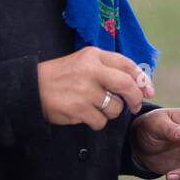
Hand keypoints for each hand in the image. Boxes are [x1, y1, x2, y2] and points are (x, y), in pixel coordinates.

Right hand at [37, 47, 153, 128]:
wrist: (31, 88)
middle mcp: (91, 71)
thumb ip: (108, 69)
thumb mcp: (83, 62)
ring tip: (97, 108)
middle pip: (127, 85)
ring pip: (115, 107)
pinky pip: (100, 122)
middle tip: (134, 106)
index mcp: (94, 56)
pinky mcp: (78, 109)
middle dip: (136, 98)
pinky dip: (97, 123)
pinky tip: (86, 116)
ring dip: (111, 113)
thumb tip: (140, 84)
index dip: (142, 79)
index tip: (148, 89)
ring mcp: (84, 90)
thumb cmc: (61, 76)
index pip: (127, 65)